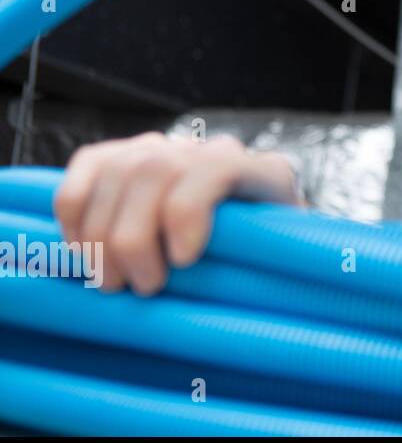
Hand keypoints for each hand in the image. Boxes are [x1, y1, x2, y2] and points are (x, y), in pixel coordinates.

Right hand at [53, 132, 303, 295]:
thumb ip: (269, 264)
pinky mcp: (125, 154)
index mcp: (265, 172)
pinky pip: (88, 165)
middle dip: (134, 237)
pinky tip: (83, 251)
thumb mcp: (284, 264)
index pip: (219, 166)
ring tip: (112, 283)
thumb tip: (242, 296)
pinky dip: (75, 211)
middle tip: (142, 287)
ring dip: (100, 234)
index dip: (189, 210)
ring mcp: (167, 146)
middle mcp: (213, 149)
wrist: (260, 237)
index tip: (182, 262)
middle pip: (155, 170)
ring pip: (117, 171)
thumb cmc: (269, 261)